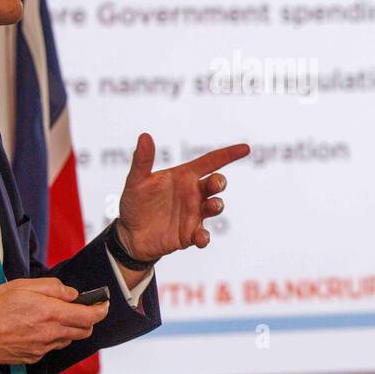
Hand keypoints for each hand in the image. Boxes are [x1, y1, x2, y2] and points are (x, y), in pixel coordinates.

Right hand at [0, 277, 108, 363]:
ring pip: (67, 339)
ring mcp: (42, 348)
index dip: (101, 310)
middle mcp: (50, 334)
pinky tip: (38, 328)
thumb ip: (52, 288)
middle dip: (87, 320)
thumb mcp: (21, 285)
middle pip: (83, 331)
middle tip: (80, 309)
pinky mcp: (32, 358)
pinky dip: (52, 338)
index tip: (103, 305)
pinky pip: (51, 348)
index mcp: (50, 313)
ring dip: (70, 329)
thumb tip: (71, 294)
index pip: (88, 316)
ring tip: (55, 316)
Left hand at [116, 133, 249, 262]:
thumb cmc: (135, 203)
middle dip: (219, 181)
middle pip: (215, 183)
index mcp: (184, 176)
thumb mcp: (136, 181)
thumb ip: (142, 161)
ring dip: (216, 205)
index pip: (210, 161)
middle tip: (214, 183)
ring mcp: (194, 214)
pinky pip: (203, 235)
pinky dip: (205, 236)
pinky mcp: (190, 234)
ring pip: (214, 207)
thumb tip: (144, 136)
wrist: (130, 235)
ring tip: (212, 206)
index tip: (245, 148)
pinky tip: (200, 238)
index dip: (228, 154)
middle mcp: (193, 193)